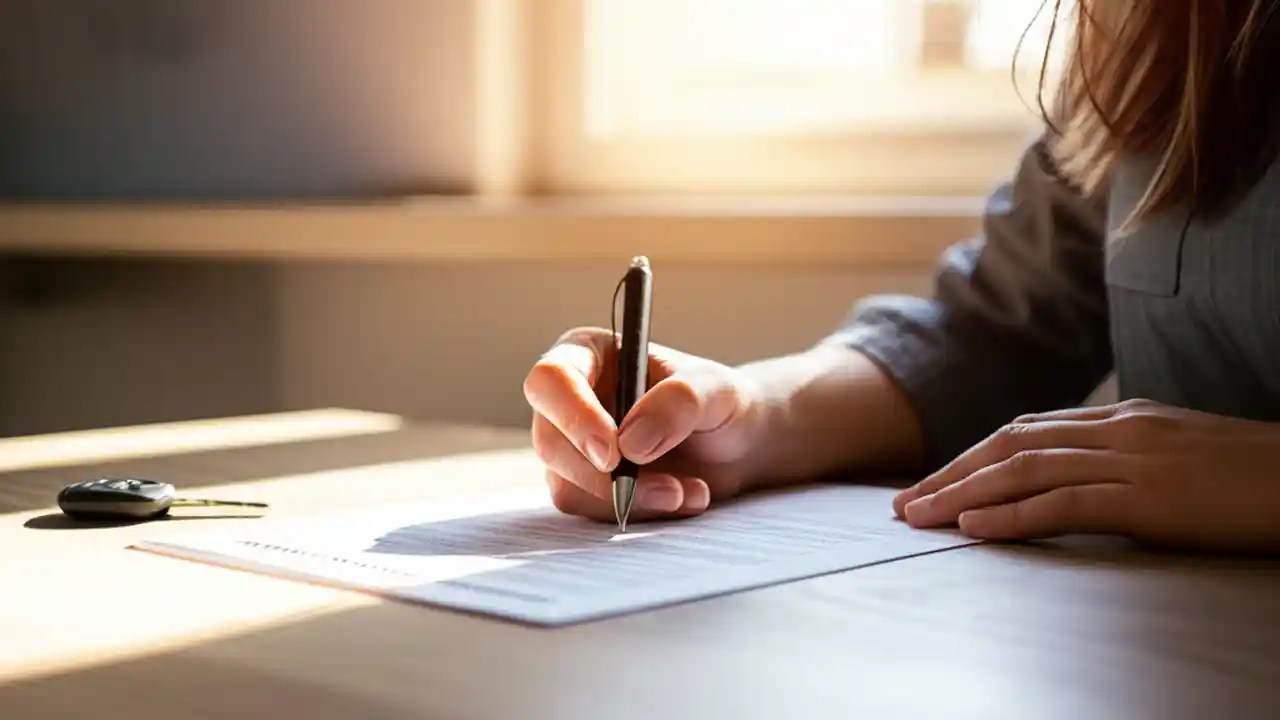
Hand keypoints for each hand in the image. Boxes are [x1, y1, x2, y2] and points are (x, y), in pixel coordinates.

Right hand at [523, 327, 766, 522]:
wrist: (735, 446)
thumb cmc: (719, 402)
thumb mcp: (714, 390)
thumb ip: (678, 402)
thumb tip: (630, 443)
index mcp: (588, 354)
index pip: (552, 380)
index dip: (574, 416)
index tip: (613, 452)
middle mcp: (571, 400)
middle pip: (549, 440)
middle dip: (602, 475)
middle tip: (667, 488)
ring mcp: (573, 446)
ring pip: (568, 485)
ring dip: (631, 498)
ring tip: (688, 491)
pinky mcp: (585, 486)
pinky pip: (592, 511)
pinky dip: (640, 511)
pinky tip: (683, 498)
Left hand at [893, 399, 1279, 551]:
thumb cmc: (1249, 474)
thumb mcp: (1176, 452)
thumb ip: (1123, 455)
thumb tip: (1075, 474)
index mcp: (1122, 418)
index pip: (1026, 430)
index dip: (971, 455)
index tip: (932, 480)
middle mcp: (1116, 430)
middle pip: (1009, 445)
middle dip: (949, 474)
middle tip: (902, 503)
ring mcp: (1131, 461)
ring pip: (1023, 470)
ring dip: (961, 495)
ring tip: (917, 518)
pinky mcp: (1148, 499)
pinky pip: (1063, 504)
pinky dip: (1011, 516)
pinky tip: (974, 530)